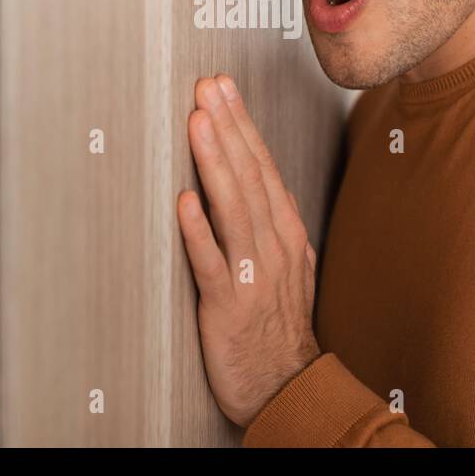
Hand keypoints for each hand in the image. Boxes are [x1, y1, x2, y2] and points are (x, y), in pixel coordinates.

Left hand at [176, 73, 321, 427]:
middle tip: (208, 86)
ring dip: (214, 162)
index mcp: (285, 232)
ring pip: (233, 208)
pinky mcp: (229, 303)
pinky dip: (198, 230)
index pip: (263, 167)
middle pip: (249, 176)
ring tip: (197, 122)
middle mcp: (272, 245)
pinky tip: (184, 200)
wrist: (288, 388)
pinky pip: (211, 261)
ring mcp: (253, 273)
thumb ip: (274, 226)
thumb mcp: (290, 267)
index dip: (242, 125)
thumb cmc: (280, 328)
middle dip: (228, 127)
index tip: (223, 89)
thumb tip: (265, 188)